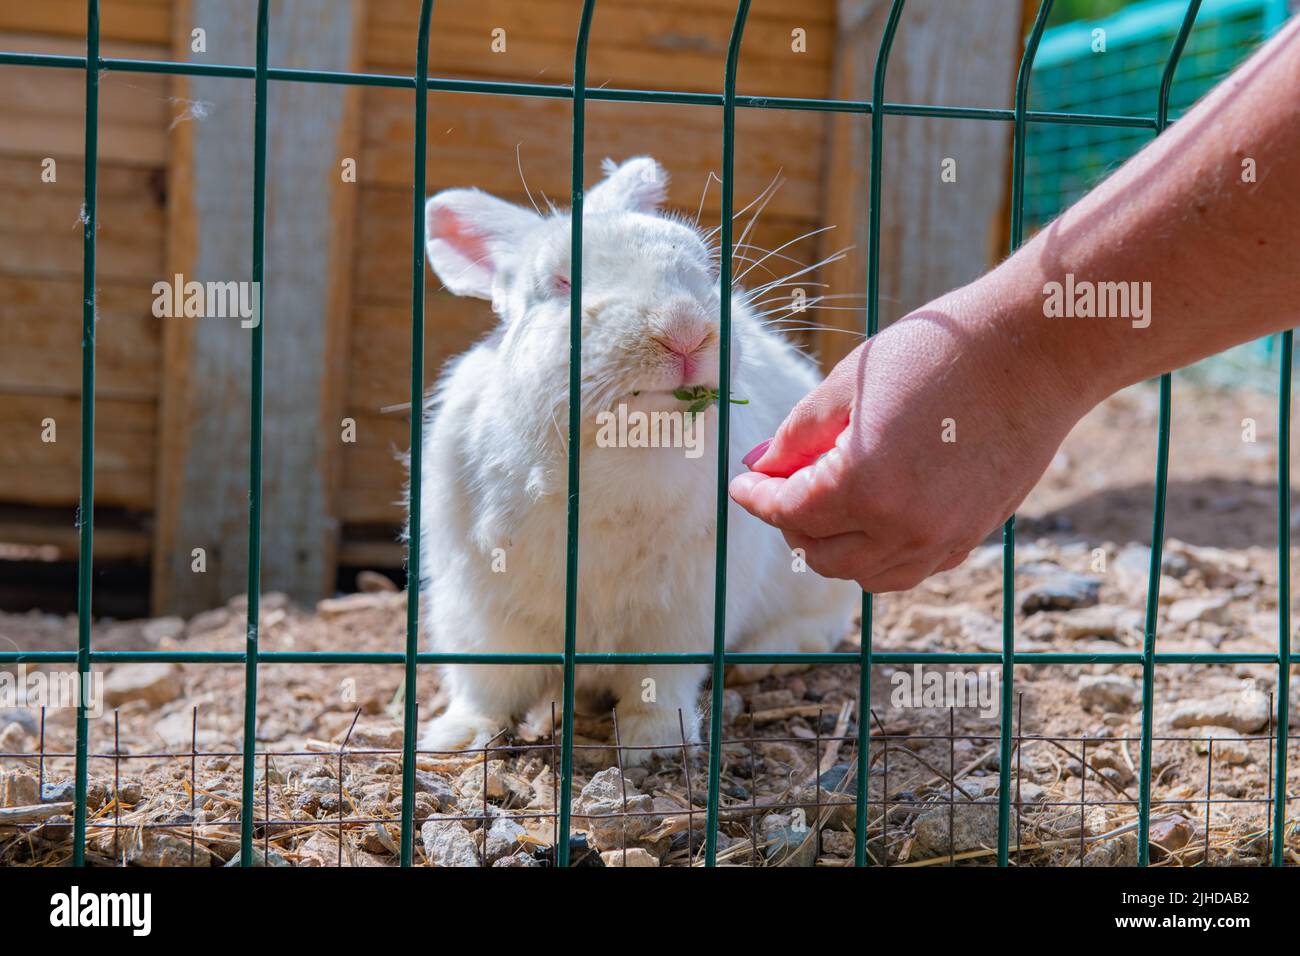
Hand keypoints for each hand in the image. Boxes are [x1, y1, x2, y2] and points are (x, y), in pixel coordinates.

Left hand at [729, 289, 1092, 591]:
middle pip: (820, 554)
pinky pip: (909, 568)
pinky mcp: (972, 536)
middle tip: (782, 485)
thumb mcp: (849, 383)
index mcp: (864, 487)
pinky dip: (878, 553)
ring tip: (826, 502)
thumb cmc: (939, 352)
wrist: (1036, 351)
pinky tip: (873, 515)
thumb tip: (760, 467)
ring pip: (864, 574)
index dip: (755, 498)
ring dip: (834, 546)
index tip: (741, 486)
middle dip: (790, 522)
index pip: (786, 512)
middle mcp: (903, 528)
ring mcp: (943, 539)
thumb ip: (797, 435)